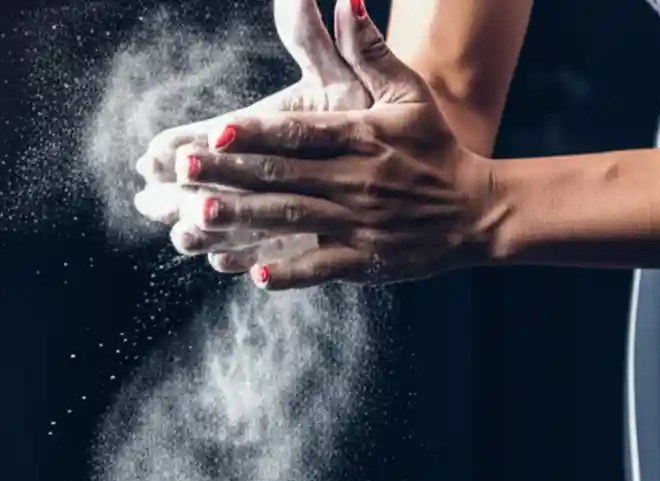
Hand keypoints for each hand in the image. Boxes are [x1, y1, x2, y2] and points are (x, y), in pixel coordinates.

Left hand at [168, 1, 500, 289]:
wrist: (477, 211)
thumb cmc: (436, 147)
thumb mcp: (409, 94)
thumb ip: (371, 51)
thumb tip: (347, 0)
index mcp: (362, 136)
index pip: (301, 133)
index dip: (258, 132)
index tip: (217, 130)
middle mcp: (356, 180)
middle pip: (283, 174)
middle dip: (230, 173)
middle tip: (182, 171)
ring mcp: (360, 222)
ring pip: (293, 219)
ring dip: (244, 219)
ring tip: (197, 217)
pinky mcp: (365, 260)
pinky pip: (322, 267)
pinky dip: (290, 271)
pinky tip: (254, 273)